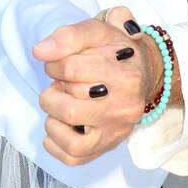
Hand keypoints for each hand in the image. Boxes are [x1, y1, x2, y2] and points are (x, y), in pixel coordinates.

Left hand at [32, 8, 164, 164]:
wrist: (146, 74)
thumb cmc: (117, 53)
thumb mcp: (100, 32)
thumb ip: (70, 36)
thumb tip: (40, 51)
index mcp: (126, 75)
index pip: (71, 69)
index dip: (54, 63)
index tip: (59, 63)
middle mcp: (125, 106)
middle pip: (69, 104)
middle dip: (55, 89)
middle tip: (62, 83)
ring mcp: (116, 129)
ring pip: (70, 131)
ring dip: (52, 115)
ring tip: (60, 103)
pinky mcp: (107, 146)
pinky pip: (72, 155)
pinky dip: (55, 141)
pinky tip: (59, 125)